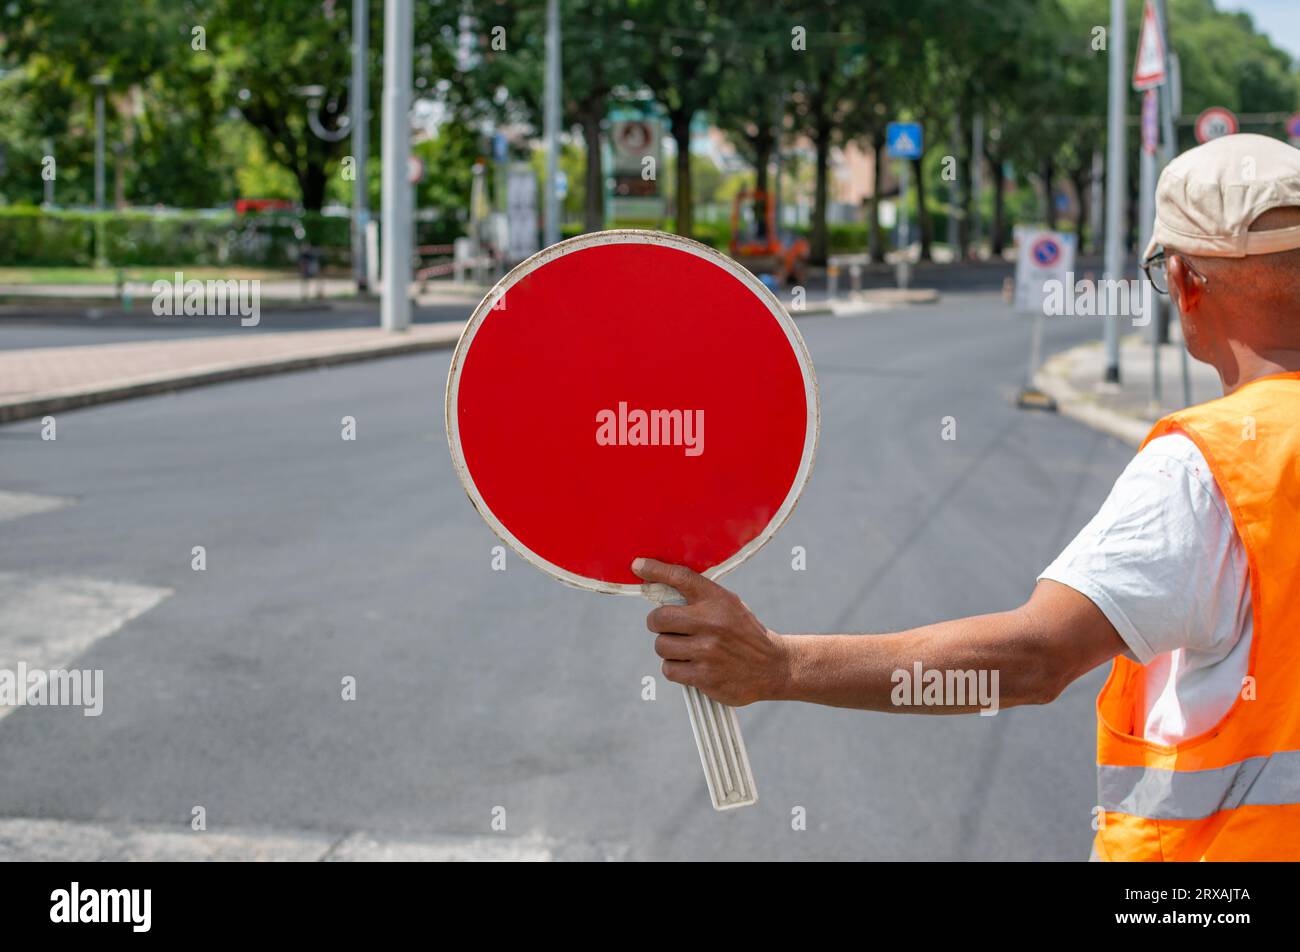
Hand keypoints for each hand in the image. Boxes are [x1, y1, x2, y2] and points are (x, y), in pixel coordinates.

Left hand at [631, 557, 790, 706]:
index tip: (638, 565)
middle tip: (669, 627)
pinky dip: (675, 669)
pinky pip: (669, 670)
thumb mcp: (729, 606)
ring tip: (687, 650)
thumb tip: (658, 587)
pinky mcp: (704, 676)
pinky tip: (691, 666)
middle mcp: (711, 623)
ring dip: (669, 649)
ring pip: (661, 646)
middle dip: (658, 624)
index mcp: (718, 600)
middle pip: (658, 618)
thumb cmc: (743, 633)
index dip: (656, 569)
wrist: (772, 667)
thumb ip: (699, 598)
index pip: (681, 577)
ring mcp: (707, 651)